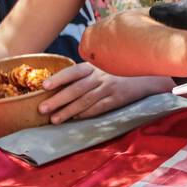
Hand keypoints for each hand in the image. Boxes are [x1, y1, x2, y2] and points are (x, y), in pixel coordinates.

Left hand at [36, 64, 160, 123]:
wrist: (144, 76)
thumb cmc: (116, 72)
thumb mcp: (100, 67)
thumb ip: (83, 74)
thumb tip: (59, 86)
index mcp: (93, 66)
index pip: (73, 72)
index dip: (58, 79)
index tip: (44, 86)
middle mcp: (100, 76)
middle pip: (76, 89)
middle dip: (58, 100)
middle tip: (42, 109)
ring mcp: (109, 88)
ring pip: (85, 101)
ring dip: (68, 111)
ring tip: (54, 119)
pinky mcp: (117, 99)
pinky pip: (98, 108)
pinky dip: (86, 113)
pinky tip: (75, 118)